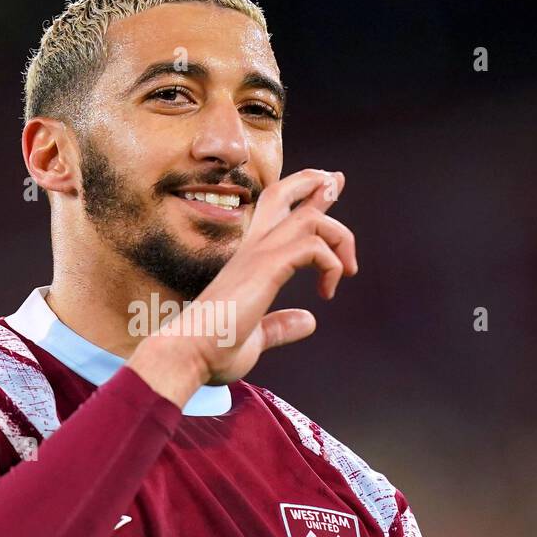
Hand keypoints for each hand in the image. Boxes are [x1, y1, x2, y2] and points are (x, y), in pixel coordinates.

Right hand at [129, 169, 356, 399]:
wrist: (188, 354)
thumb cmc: (213, 349)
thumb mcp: (256, 337)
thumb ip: (280, 326)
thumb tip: (308, 321)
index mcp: (247, 260)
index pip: (275, 213)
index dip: (304, 194)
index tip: (329, 185)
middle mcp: (251, 249)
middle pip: (282, 192)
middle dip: (315, 182)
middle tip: (338, 182)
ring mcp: (257, 255)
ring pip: (310, 217)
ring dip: (339, 237)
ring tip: (348, 270)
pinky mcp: (266, 268)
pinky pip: (312, 246)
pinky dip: (331, 264)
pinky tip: (327, 292)